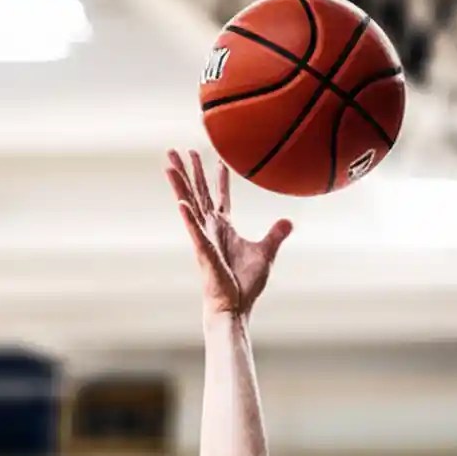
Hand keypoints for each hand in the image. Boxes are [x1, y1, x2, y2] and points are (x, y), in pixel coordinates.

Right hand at [166, 149, 292, 316]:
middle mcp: (210, 229)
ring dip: (180, 184)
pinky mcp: (204, 252)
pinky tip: (182, 202)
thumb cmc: (245, 284)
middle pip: (198, 193)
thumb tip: (288, 220)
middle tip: (177, 149)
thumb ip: (275, 234)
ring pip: (189, 204)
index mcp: (224, 228)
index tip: (217, 158)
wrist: (234, 306)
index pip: (220, 197)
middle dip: (189, 171)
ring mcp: (204, 238)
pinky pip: (195, 231)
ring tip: (169, 163)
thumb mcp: (266, 253)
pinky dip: (188, 217)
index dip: (218, 178)